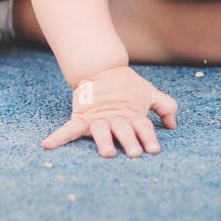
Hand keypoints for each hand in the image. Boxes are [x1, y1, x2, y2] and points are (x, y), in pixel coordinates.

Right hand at [42, 65, 177, 157]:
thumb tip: (173, 126)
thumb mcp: (149, 92)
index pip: (143, 126)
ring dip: (104, 142)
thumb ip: (166, 106)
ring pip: (101, 131)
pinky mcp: (81, 117)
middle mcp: (116, 117)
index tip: (153, 149)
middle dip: (129, 141)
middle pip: (123, 130)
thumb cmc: (127, 85)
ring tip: (107, 152)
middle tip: (133, 152)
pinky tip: (47, 145)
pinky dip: (58, 137)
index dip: (149, 137)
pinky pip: (68, 129)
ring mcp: (98, 118)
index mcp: (133, 113)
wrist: (101, 67)